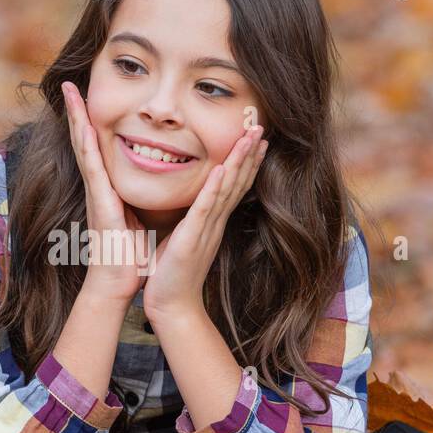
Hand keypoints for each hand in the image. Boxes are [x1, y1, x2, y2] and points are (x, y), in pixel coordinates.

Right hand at [61, 81, 152, 305]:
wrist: (120, 282)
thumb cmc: (130, 254)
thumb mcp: (138, 216)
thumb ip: (139, 199)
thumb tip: (155, 185)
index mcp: (108, 187)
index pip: (98, 146)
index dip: (92, 120)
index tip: (87, 95)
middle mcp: (97, 186)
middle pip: (84, 139)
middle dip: (77, 110)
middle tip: (69, 81)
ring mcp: (95, 192)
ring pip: (83, 146)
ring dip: (76, 118)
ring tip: (70, 91)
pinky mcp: (99, 202)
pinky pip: (92, 168)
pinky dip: (85, 145)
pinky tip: (82, 126)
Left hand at [142, 125, 266, 324]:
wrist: (172, 306)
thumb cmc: (173, 273)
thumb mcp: (184, 238)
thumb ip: (191, 219)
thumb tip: (190, 203)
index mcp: (211, 221)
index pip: (233, 184)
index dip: (245, 160)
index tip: (255, 137)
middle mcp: (215, 222)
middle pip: (237, 181)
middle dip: (249, 153)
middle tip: (260, 127)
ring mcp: (206, 230)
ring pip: (227, 189)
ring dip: (239, 162)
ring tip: (250, 137)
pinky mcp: (193, 239)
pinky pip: (205, 209)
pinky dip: (215, 188)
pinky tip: (223, 169)